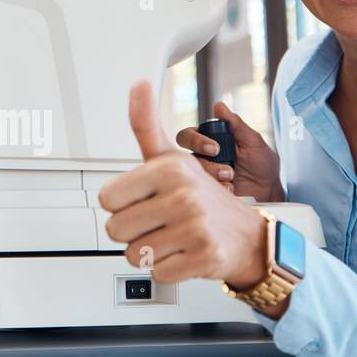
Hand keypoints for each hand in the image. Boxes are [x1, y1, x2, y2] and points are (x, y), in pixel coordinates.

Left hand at [98, 81, 266, 287]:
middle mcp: (184, 195)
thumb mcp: (172, 157)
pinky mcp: (205, 257)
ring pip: (134, 254)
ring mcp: (196, 227)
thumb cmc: (203, 196)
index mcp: (169, 168)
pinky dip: (169, 268)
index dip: (121, 205)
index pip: (107, 199)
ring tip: (173, 238)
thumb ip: (147, 124)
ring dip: (150, 252)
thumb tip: (139, 84)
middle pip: (115, 229)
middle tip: (159, 223)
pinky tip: (186, 253)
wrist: (249, 235)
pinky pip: (157, 272)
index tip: (144, 200)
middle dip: (133, 232)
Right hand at [175, 100, 283, 202]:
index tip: (215, 148)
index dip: (196, 140)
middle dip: (202, 160)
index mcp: (209, 140)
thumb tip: (218, 106)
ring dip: (214, 174)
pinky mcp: (208, 190)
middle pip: (183, 155)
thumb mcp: (252, 141)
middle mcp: (202, 157)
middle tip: (222, 166)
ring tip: (232, 177)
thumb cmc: (261, 161)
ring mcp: (204, 174)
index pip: (189, 135)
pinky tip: (231, 188)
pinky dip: (218, 188)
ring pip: (195, 172)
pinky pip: (203, 189)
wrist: (269, 188)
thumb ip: (235, 124)